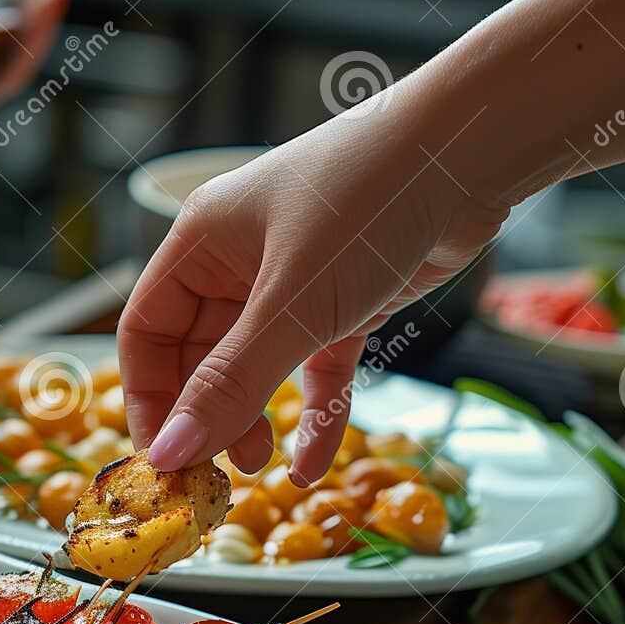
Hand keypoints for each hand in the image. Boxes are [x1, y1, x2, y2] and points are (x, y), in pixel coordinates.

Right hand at [117, 113, 506, 483]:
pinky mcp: (347, 300)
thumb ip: (230, 385)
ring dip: (253, 420)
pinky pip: (315, 369)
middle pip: (198, 357)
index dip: (148, 399)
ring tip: (260, 468)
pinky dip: (314, 414)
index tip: (163, 460)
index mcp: (201, 243)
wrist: (478, 147)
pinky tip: (312, 463)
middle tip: (214, 476)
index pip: (145, 334)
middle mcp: (238, 261)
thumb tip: (169, 454)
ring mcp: (294, 281)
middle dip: (205, 417)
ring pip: (256, 367)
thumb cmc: (371, 199)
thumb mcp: (292, 304)